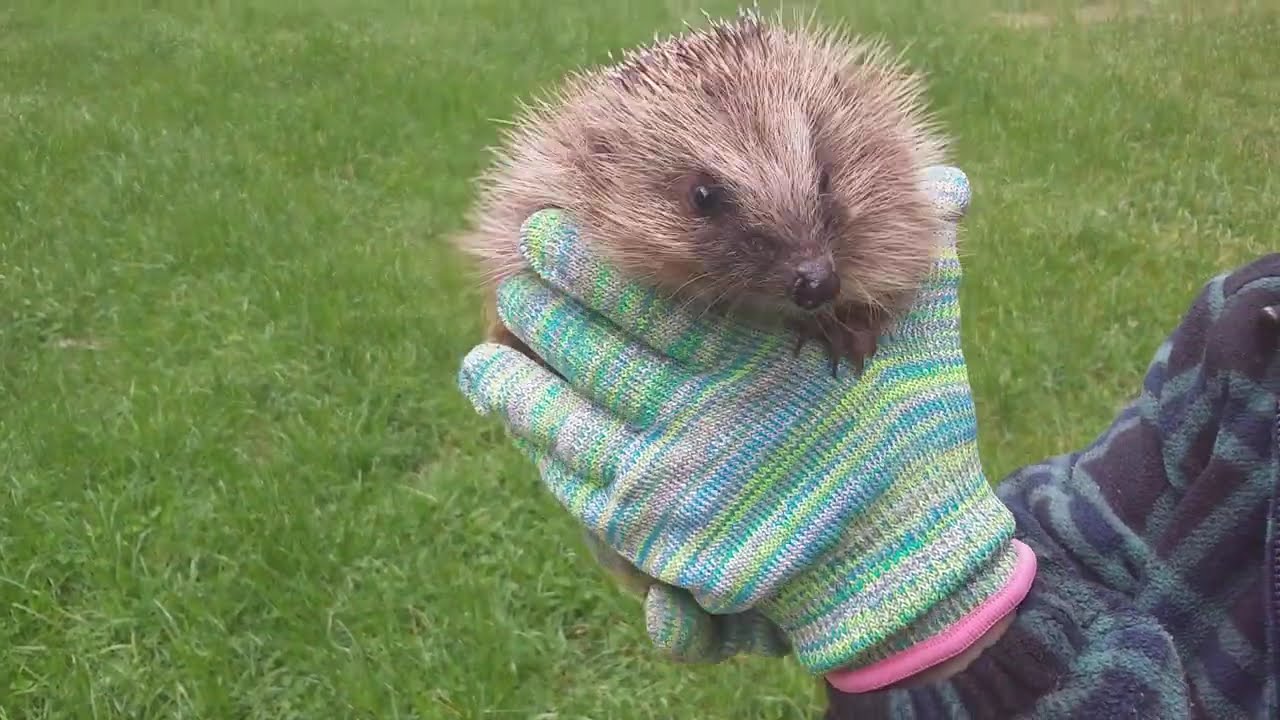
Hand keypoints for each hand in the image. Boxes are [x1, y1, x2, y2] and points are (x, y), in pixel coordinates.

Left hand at [458, 166, 1033, 685]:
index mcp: (748, 357)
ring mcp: (671, 485)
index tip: (546, 231)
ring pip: (565, 424)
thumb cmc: (912, 436)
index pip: (642, 295)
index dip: (584, 261)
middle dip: (540, 309)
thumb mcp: (925, 336)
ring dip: (517, 385)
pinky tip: (524, 432)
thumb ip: (919, 255)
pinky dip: (543, 453)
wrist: (902, 561)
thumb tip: (949, 178)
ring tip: (482, 360)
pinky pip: (580, 487)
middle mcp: (698, 417)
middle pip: (590, 353)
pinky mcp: (658, 539)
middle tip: (510, 276)